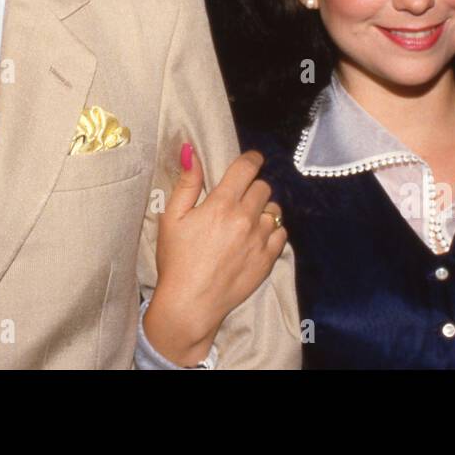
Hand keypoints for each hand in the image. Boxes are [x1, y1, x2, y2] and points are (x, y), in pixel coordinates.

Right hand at [144, 142, 287, 365]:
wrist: (190, 303)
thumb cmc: (176, 259)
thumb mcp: (172, 218)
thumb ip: (186, 183)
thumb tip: (190, 150)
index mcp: (221, 204)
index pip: (247, 168)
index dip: (252, 158)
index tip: (252, 159)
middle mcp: (246, 218)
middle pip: (263, 187)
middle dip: (252, 187)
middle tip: (239, 197)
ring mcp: (260, 240)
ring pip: (275, 210)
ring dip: (263, 209)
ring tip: (247, 219)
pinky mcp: (268, 260)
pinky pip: (282, 234)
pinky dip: (272, 231)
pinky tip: (256, 237)